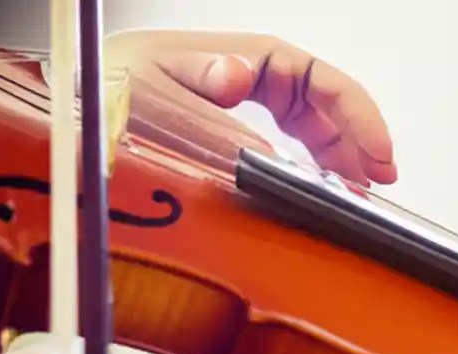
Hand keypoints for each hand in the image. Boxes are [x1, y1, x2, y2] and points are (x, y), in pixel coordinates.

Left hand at [107, 29, 395, 185]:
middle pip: (329, 105)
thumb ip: (200, 84)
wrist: (76, 100)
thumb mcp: (153, 84)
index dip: (359, 116)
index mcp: (248, 57)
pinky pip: (292, 141)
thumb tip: (237, 76)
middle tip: (381, 181)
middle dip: (361, 141)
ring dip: (343, 157)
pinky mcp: (240, 125)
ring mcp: (251, 101)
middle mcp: (256, 75)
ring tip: (361, 193)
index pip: (324, 81)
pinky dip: (316, 165)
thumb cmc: (111, 85)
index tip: (378, 154)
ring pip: (316, 126)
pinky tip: (327, 189)